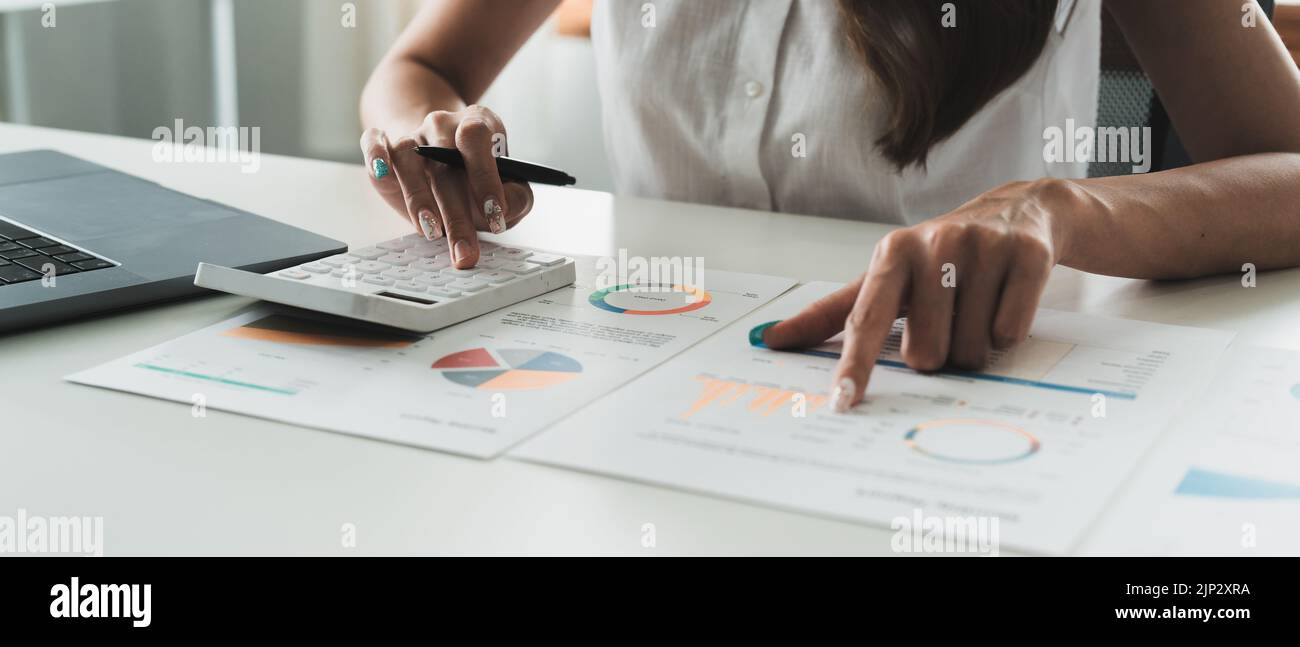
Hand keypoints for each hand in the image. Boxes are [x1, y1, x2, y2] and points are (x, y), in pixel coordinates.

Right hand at [360, 105, 533, 267]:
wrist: (438, 150)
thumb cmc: (475, 175)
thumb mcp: (506, 186)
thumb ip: (517, 197)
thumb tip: (509, 207)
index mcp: (477, 125)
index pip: (476, 139)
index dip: (485, 176)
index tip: (496, 213)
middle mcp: (442, 125)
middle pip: (444, 162)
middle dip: (457, 213)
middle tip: (465, 251)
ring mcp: (411, 135)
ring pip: (407, 155)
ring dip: (418, 196)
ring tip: (431, 230)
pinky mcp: (383, 145)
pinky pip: (374, 142)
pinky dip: (376, 156)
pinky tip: (381, 173)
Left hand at [763, 179, 1074, 412]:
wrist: (1017, 211)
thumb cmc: (939, 257)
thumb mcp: (886, 276)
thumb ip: (830, 314)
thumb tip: (770, 339)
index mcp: (892, 255)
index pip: (865, 321)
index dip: (854, 365)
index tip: (842, 400)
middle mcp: (934, 245)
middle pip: (926, 354)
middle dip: (938, 352)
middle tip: (947, 319)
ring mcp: (982, 248)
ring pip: (971, 350)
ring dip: (974, 345)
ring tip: (976, 307)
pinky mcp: (1026, 256)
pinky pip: (1009, 334)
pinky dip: (1007, 333)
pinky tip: (1004, 300)